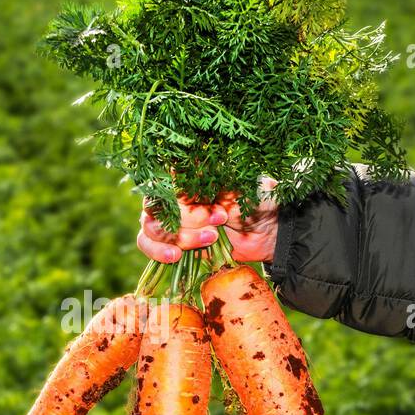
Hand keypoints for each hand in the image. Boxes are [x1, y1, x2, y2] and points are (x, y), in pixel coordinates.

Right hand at [136, 178, 278, 263]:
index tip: (205, 199)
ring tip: (211, 238)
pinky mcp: (171, 241)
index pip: (165, 176)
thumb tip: (194, 158)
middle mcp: (175, 194)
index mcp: (189, 175)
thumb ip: (221, 173)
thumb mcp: (244, 183)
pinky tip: (176, 256)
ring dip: (181, 235)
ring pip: (152, 226)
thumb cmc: (257, 201)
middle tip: (220, 219)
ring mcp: (169, 218)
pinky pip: (148, 245)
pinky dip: (159, 251)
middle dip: (188, 217)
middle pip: (157, 204)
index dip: (182, 192)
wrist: (266, 233)